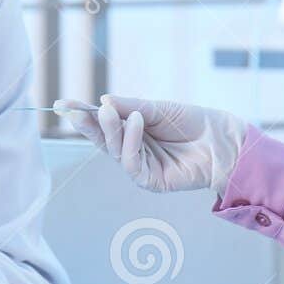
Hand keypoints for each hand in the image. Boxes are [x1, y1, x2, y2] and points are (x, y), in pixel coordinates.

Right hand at [55, 95, 247, 193]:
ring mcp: (140, 166)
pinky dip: (131, 141)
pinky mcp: (151, 181)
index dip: (82, 115)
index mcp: (131, 131)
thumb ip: (130, 107)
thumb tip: (101, 102)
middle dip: (86, 125)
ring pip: (114, 151)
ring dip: (109, 130)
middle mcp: (132, 149)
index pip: (102, 124)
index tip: (61, 104)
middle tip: (72, 111)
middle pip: (102, 139)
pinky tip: (136, 122)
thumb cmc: (192, 122)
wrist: (222, 139)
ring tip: (107, 111)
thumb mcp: (157, 108)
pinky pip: (132, 162)